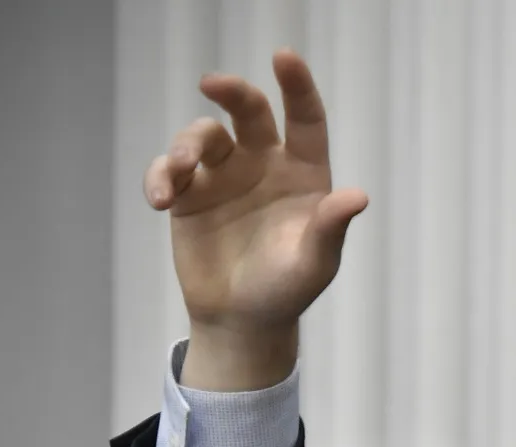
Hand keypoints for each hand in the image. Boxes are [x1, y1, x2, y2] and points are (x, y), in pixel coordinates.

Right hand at [144, 50, 367, 390]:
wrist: (242, 321)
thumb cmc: (288, 290)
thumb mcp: (316, 263)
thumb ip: (330, 227)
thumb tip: (357, 196)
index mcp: (303, 175)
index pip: (304, 120)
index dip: (297, 87)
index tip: (284, 57)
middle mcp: (263, 165)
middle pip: (248, 112)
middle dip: (231, 92)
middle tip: (212, 84)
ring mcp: (224, 176)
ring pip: (202, 136)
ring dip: (186, 146)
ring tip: (179, 175)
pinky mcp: (189, 194)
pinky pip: (169, 170)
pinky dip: (160, 176)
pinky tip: (159, 198)